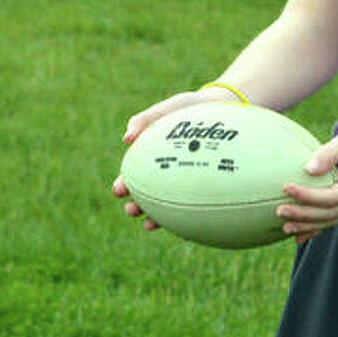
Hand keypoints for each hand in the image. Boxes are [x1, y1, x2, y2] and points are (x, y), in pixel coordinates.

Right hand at [111, 89, 222, 229]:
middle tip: (132, 210)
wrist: (218, 109)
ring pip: (165, 206)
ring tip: (149, 224)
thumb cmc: (186, 109)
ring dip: (154, 217)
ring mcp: (182, 182)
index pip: (132, 176)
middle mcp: (164, 174)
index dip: (123, 185)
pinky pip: (192, 206)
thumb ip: (145, 120)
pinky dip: (185, 219)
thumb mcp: (166, 110)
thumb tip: (127, 138)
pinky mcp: (201, 187)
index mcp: (150, 159)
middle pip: (145, 196)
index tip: (119, 190)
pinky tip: (184, 227)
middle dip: (135, 206)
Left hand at [277, 105, 337, 243]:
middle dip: (304, 215)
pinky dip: (318, 223)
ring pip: (333, 217)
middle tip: (278, 210)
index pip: (332, 196)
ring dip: (309, 223)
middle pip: (331, 213)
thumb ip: (332, 151)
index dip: (308, 196)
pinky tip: (300, 231)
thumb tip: (307, 169)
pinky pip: (335, 212)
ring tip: (284, 226)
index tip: (286, 187)